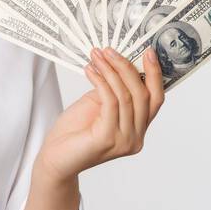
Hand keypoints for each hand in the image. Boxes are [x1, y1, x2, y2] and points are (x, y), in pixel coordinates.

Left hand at [36, 46, 165, 181]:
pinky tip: (91, 71)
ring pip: (126, 96)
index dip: (155, 74)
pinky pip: (110, 102)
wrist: (55, 159)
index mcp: (138, 129)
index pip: (156, 99)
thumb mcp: (98, 106)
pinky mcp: (107, 139)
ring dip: (111, 71)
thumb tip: (120, 64)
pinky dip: (101, 82)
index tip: (148, 52)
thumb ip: (114, 91)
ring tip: (97, 56)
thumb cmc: (74, 133)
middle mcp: (136, 137)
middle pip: (142, 95)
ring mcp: (124, 140)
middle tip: (110, 50)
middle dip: (127, 67)